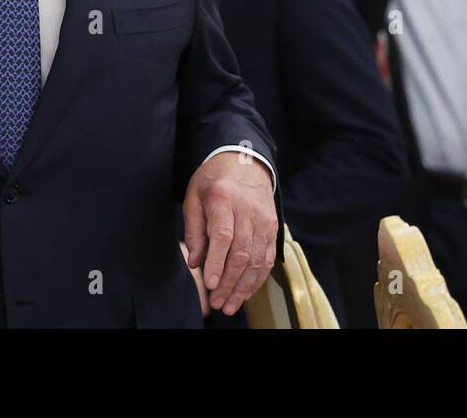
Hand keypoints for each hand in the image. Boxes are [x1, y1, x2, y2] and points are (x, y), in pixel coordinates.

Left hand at [182, 150, 276, 315]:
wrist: (245, 161)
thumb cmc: (214, 180)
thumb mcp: (194, 197)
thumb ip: (193, 230)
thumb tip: (195, 263)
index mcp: (224, 199)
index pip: (223, 235)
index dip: (217, 262)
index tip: (209, 283)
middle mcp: (247, 210)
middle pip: (241, 253)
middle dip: (229, 282)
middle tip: (217, 302)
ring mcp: (264, 220)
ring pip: (257, 260)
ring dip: (243, 287)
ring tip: (230, 305)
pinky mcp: (273, 227)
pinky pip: (267, 258)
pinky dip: (257, 278)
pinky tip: (246, 292)